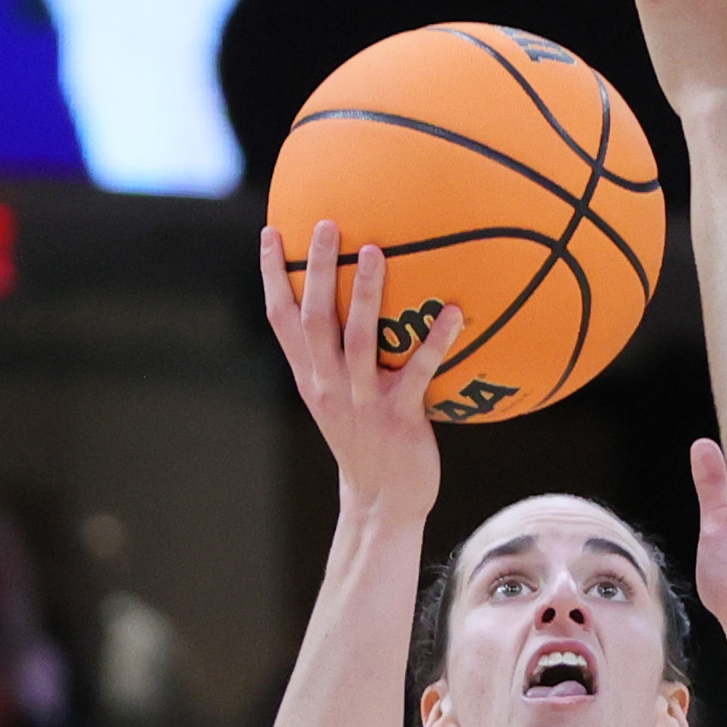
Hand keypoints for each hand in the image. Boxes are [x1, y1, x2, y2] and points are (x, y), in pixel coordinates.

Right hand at [259, 221, 461, 518]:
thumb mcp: (341, 400)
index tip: (272, 232)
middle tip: (327, 223)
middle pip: (315, 319)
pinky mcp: (399, 418)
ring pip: (359, 339)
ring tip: (375, 251)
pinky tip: (454, 312)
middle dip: (318, 270)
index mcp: (311, 378)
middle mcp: (330, 385)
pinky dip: (435, 340)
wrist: (383, 503)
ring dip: (367, 294)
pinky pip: (419, 371)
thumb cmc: (369, 443)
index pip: (282, 320)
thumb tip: (356, 311)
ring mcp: (362, 401)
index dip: (273, 277)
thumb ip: (340, 359)